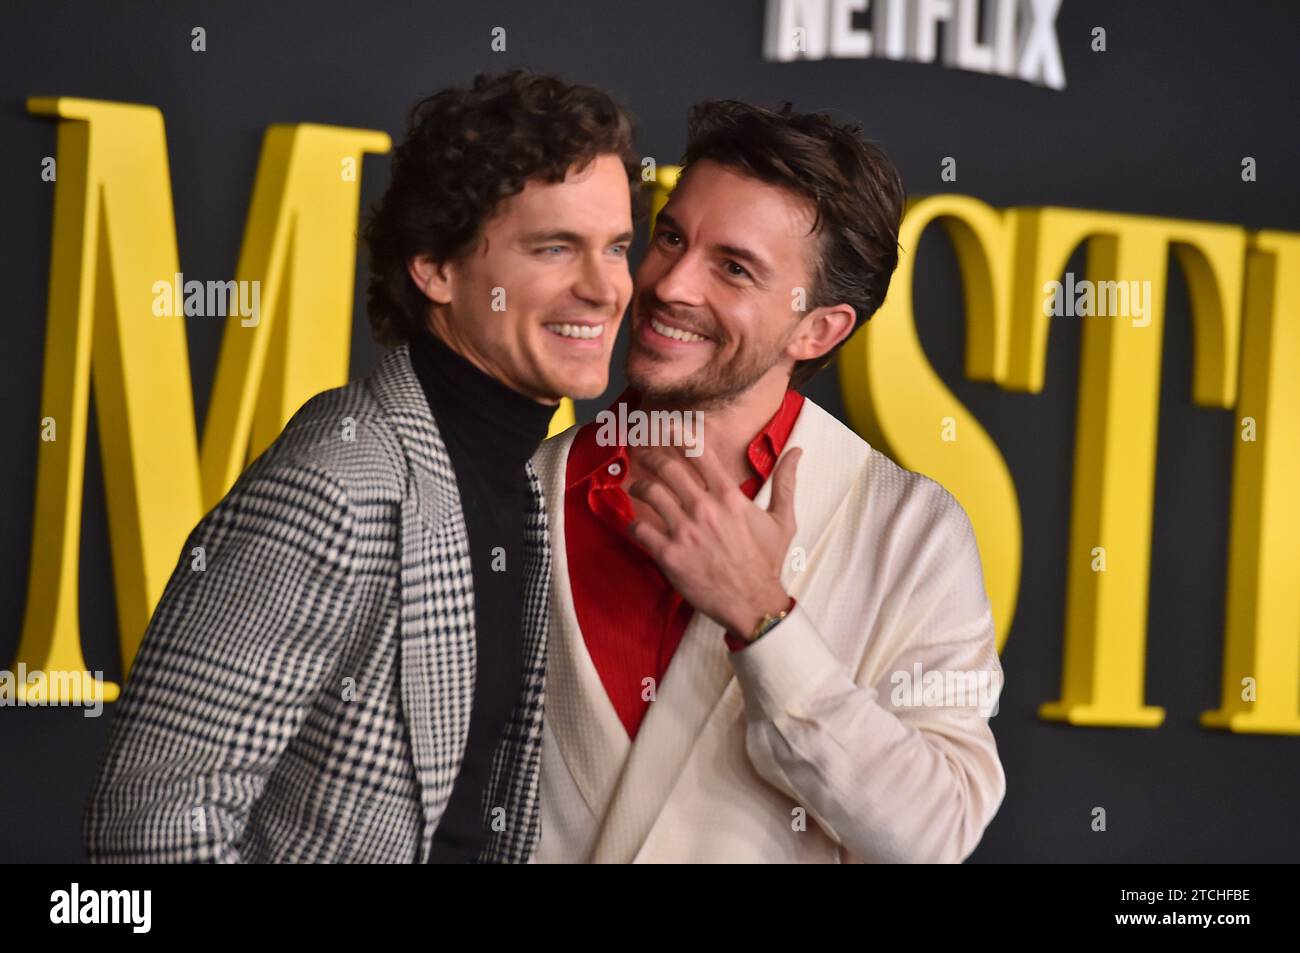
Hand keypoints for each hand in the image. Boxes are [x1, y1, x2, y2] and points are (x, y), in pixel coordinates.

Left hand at [626, 439, 799, 638]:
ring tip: (636, 485)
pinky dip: (633, 521)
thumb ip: (785, 482)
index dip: (679, 434)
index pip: (699, 452)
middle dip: (651, 456)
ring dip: (638, 484)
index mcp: (729, 496)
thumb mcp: (782, 520)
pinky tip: (634, 520)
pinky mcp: (670, 555)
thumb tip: (797, 452)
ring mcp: (685, 531)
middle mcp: (705, 509)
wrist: (753, 603)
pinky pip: (640, 528)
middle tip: (643, 454)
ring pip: (650, 493)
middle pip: (667, 467)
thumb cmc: (766, 562)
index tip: (667, 427)